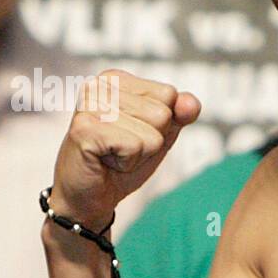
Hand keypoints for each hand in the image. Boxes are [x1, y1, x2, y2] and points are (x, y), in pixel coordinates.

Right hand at [49, 69, 199, 228]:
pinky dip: (126, 163)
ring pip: (152, 133)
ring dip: (137, 154)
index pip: (169, 95)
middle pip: (162, 114)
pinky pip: (135, 146)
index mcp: (115, 79)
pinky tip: (104, 161)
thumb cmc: (118, 164)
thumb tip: (192, 103)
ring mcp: (90, 105)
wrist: (87, 198)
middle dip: (148, 140)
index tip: (130, 135)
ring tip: (111, 154)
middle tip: (119, 149)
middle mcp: (99, 85)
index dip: (158, 125)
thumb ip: (178, 115)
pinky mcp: (85, 129)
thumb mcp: (157, 136)